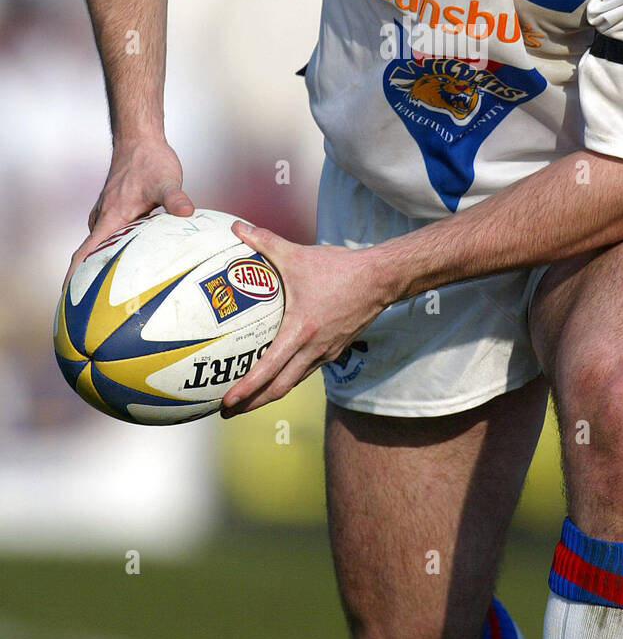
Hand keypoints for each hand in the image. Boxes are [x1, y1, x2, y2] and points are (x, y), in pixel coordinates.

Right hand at [64, 135, 193, 287]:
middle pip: (92, 257)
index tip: (66, 301)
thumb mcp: (167, 180)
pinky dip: (118, 252)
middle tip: (102, 311)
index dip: (73, 279)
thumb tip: (186, 212)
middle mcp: (104, 219)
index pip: (85, 254)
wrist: (141, 140)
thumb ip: (176, 198)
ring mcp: (108, 216)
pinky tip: (135, 263)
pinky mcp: (116, 213)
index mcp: (111, 217)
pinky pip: (112, 238)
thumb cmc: (150, 160)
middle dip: (91, 282)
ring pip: (103, 247)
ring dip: (107, 266)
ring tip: (120, 295)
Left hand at [220, 221, 391, 415]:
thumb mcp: (297, 255)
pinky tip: (278, 372)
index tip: (225, 402)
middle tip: (226, 411)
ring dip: (270, 394)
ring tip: (247, 400)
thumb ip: (264, 241)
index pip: (268, 370)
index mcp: (301, 332)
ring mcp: (326, 352)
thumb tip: (237, 227)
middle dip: (251, 404)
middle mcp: (313, 349)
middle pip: (279, 388)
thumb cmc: (339, 268)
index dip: (246, 389)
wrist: (381, 278)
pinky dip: (288, 378)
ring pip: (294, 382)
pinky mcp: (335, 349)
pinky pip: (307, 370)